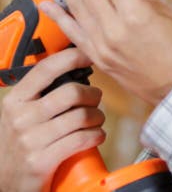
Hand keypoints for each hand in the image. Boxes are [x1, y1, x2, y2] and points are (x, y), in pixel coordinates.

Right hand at [0, 48, 104, 191]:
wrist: (3, 182)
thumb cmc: (18, 144)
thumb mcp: (19, 114)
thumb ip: (39, 94)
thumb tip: (72, 70)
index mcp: (15, 100)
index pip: (46, 69)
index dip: (72, 57)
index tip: (88, 56)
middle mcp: (21, 117)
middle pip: (72, 92)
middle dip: (93, 95)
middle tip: (94, 101)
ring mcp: (30, 140)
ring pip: (82, 116)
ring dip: (97, 118)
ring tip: (95, 121)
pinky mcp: (41, 160)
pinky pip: (82, 139)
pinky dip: (96, 136)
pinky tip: (95, 136)